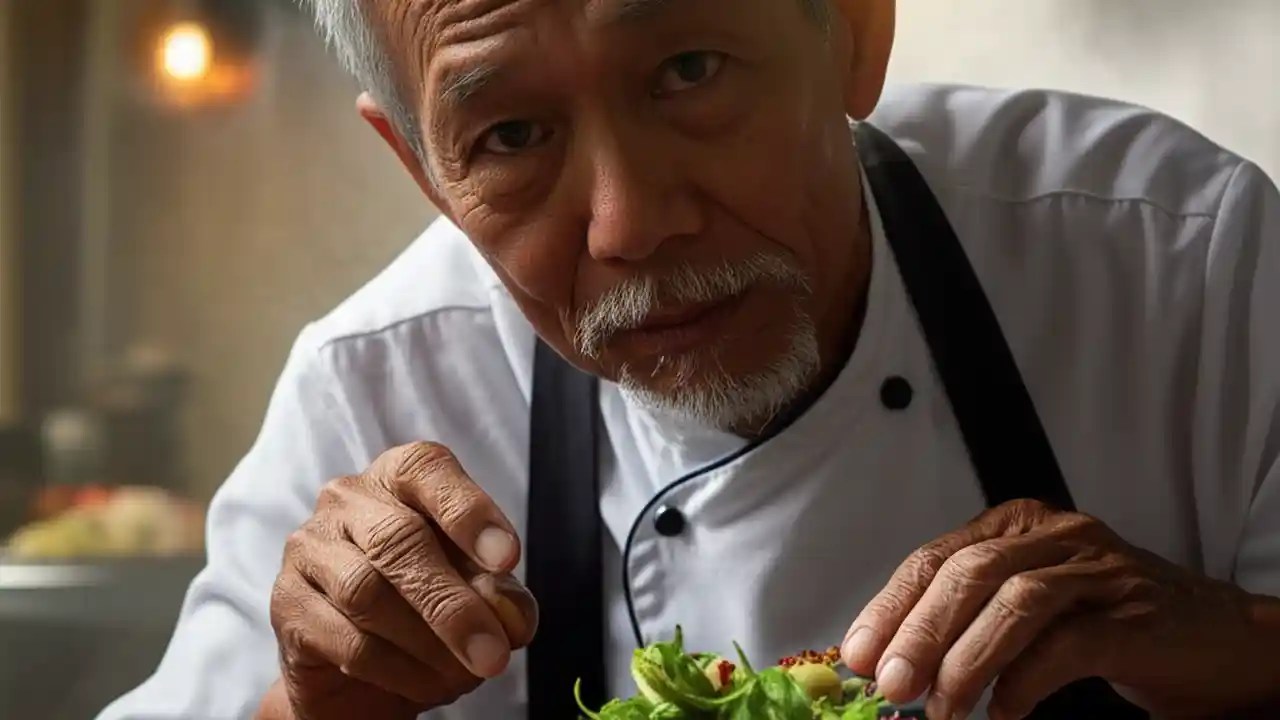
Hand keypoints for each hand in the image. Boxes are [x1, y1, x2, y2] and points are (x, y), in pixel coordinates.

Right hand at [268, 442, 537, 719]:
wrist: (361, 669)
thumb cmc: (426, 606)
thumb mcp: (477, 592)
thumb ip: (499, 595)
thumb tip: (511, 616)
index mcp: (398, 478)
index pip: (426, 470)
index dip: (468, 511)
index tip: (507, 558)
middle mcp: (346, 501)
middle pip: (399, 540)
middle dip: (454, 603)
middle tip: (493, 652)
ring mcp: (309, 550)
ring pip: (368, 593)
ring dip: (428, 644)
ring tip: (466, 675)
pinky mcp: (287, 605)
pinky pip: (346, 640)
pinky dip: (397, 670)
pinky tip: (428, 687)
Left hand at [840, 499, 1279, 719]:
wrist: (1219, 640)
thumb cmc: (1111, 624)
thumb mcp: (1031, 608)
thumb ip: (969, 618)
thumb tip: (893, 661)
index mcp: (1018, 525)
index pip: (936, 557)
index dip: (890, 606)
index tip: (857, 654)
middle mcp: (1056, 534)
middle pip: (967, 574)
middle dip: (918, 632)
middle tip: (889, 685)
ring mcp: (1098, 570)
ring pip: (1013, 602)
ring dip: (965, 660)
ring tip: (938, 709)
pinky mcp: (1134, 615)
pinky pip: (1066, 643)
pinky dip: (1024, 680)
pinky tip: (1002, 712)